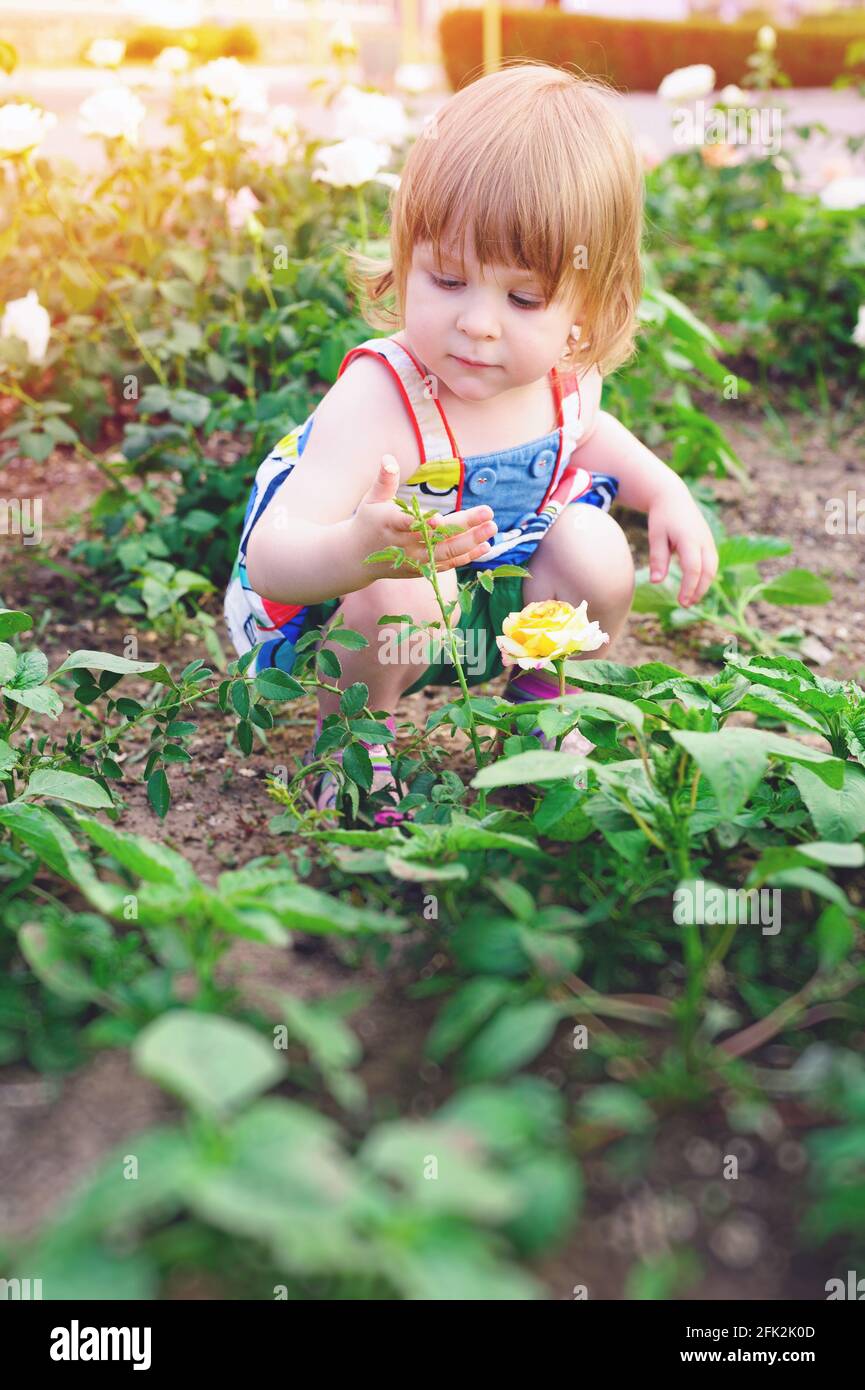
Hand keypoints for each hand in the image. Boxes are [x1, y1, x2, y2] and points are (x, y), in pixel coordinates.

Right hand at [352, 454, 497, 580]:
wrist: (358, 558)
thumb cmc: (368, 521)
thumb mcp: (372, 499)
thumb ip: (384, 480)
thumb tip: (388, 458)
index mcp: (388, 524)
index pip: (407, 524)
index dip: (423, 523)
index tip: (440, 519)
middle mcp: (403, 545)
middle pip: (436, 538)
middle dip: (463, 527)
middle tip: (489, 513)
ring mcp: (414, 560)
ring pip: (445, 554)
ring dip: (471, 542)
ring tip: (492, 528)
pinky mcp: (422, 569)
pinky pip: (448, 564)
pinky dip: (467, 556)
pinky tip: (486, 545)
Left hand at [648, 481, 718, 606]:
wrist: (673, 497)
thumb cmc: (662, 517)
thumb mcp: (655, 536)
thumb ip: (658, 558)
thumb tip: (657, 581)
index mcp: (689, 538)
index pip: (694, 568)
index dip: (689, 587)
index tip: (681, 602)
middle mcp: (703, 540)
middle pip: (708, 571)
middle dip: (698, 590)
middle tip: (685, 604)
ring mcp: (709, 541)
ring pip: (712, 568)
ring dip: (703, 585)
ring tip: (689, 599)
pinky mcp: (709, 542)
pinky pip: (711, 563)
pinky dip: (705, 577)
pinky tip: (693, 586)